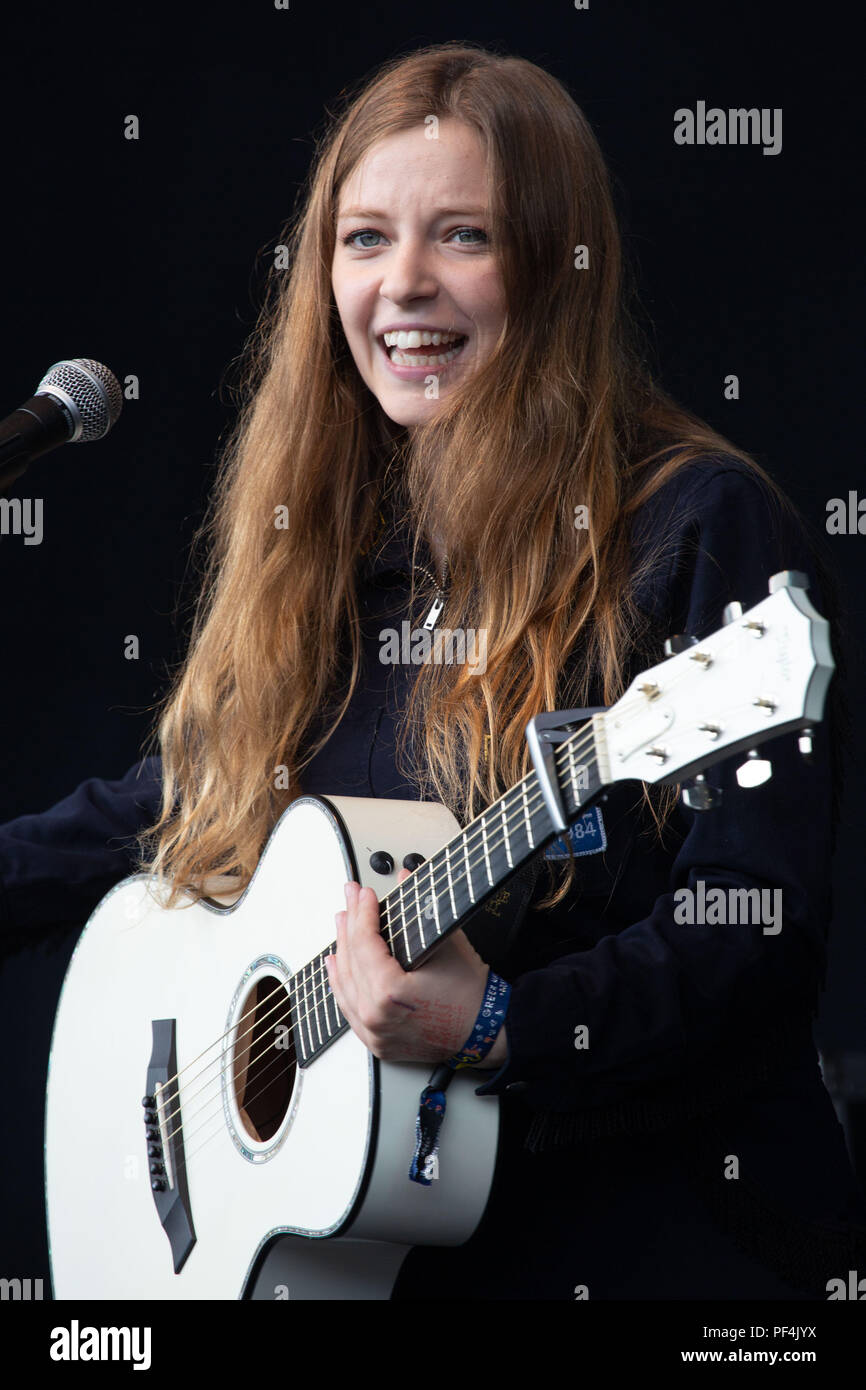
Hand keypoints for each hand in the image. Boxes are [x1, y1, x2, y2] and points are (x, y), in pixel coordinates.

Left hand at [325, 872, 507, 1067]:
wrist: (484, 1031)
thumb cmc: (470, 994)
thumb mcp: (445, 943)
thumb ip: (418, 907)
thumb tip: (404, 875)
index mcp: (389, 994)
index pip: (364, 943)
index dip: (363, 913)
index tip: (364, 894)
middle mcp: (375, 1016)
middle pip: (351, 960)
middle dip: (350, 924)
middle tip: (351, 899)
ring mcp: (374, 1032)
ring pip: (345, 984)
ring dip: (342, 949)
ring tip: (342, 923)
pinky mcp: (376, 1040)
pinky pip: (349, 1007)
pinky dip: (341, 983)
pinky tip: (336, 964)